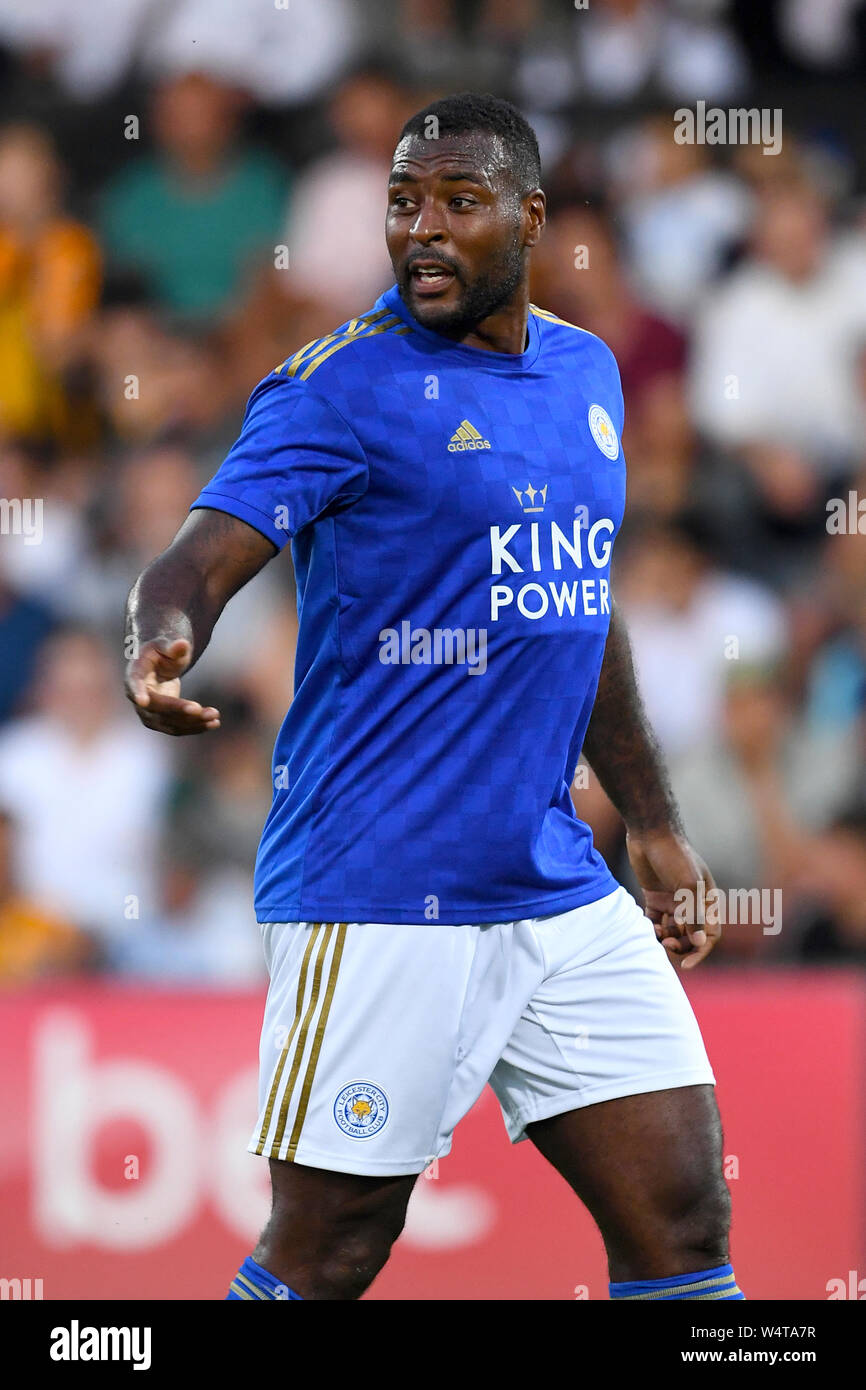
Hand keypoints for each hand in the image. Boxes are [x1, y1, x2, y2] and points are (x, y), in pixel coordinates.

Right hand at [125, 637, 220, 735]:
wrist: (157, 666)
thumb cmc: (160, 651)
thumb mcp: (165, 644)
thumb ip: (173, 647)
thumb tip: (182, 644)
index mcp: (135, 674)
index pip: (134, 684)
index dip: (138, 693)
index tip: (142, 702)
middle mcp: (137, 697)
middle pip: (157, 708)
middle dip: (178, 710)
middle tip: (199, 708)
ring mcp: (148, 713)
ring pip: (169, 723)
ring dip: (192, 722)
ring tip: (215, 717)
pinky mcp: (161, 721)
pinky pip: (178, 728)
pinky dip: (196, 727)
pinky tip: (214, 723)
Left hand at [626, 829, 719, 969]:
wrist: (650, 833)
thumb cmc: (674, 855)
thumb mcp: (688, 886)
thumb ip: (694, 915)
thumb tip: (701, 944)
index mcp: (707, 901)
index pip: (710, 934)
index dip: (701, 951)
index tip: (686, 964)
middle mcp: (692, 903)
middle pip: (690, 936)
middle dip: (681, 945)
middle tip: (666, 943)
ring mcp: (673, 901)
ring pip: (671, 931)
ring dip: (665, 938)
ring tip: (655, 933)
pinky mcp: (654, 897)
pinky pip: (654, 922)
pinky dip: (651, 928)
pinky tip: (646, 927)